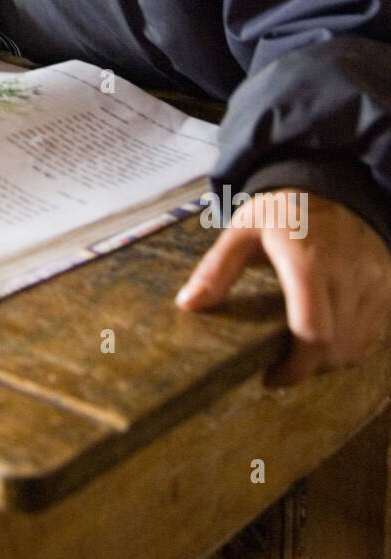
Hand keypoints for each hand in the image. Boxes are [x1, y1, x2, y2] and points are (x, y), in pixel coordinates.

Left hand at [176, 190, 390, 384]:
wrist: (335, 183)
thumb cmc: (283, 209)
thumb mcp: (243, 230)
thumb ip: (216, 269)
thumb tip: (187, 305)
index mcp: (307, 261)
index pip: (312, 331)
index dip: (294, 366)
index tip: (270, 376)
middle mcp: (346, 275)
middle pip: (336, 347)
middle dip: (308, 368)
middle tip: (281, 365)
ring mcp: (372, 282)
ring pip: (356, 346)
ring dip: (329, 360)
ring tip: (301, 352)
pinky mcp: (386, 286)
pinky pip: (372, 333)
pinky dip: (350, 345)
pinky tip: (326, 336)